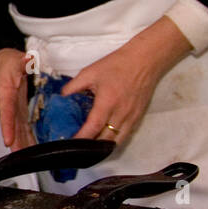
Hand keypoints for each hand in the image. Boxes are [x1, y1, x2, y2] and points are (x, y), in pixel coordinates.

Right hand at [0, 48, 34, 149]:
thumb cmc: (7, 63)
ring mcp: (14, 110)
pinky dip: (28, 138)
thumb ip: (22, 61)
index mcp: (5, 93)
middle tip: (19, 158)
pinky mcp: (19, 111)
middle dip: (15, 143)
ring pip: (18, 130)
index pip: (6, 112)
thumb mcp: (15, 59)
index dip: (7, 127)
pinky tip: (34, 148)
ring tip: (27, 159)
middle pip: (12, 127)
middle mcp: (8, 105)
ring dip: (22, 144)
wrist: (1, 64)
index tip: (8, 140)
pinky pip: (24, 127)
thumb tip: (28, 58)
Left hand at [63, 17, 192, 142]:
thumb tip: (62, 97)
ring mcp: (132, 117)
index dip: (82, 138)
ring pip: (117, 141)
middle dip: (91, 147)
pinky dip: (114, 140)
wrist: (145, 60)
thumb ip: (73, 86)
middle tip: (77, 148)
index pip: (94, 127)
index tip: (71, 144)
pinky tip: (105, 139)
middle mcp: (121, 113)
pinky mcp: (138, 117)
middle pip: (105, 140)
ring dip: (103, 147)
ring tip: (90, 147)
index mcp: (108, 102)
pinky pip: (125, 135)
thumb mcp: (90, 72)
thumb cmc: (118, 65)